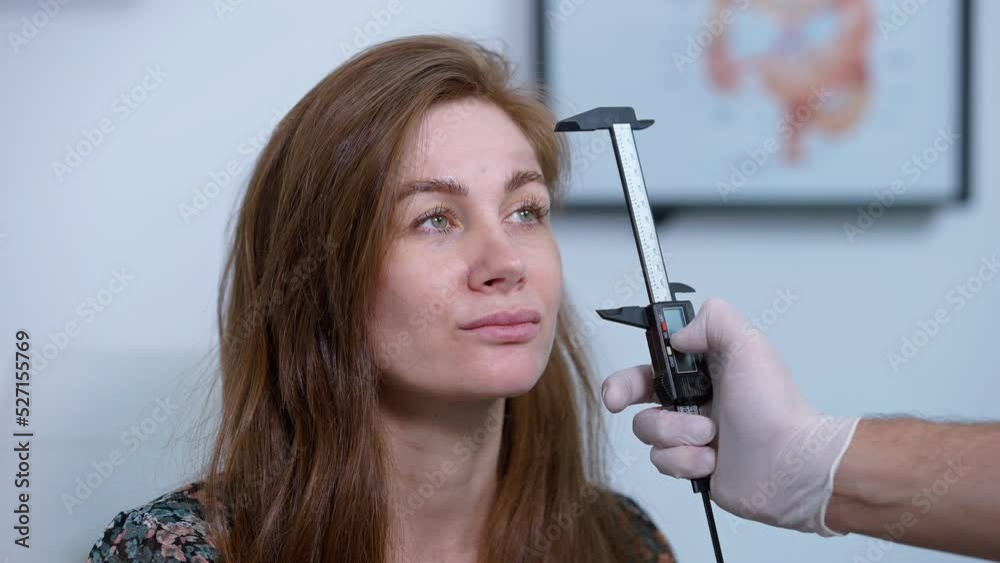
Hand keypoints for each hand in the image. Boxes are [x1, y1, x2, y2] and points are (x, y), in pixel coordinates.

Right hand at [601, 298, 859, 535]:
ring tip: (710, 436)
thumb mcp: (748, 346)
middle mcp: (693, 401)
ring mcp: (690, 435)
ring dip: (676, 433)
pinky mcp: (691, 466)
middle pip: (636, 394)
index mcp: (703, 371)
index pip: (655, 361)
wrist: (790, 464)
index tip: (625, 374)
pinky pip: (664, 461)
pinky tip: (712, 460)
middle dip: (620, 393)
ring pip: (648, 431)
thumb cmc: (775, 407)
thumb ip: (714, 321)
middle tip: (616, 400)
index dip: (634, 363)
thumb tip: (680, 335)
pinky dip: (687, 460)